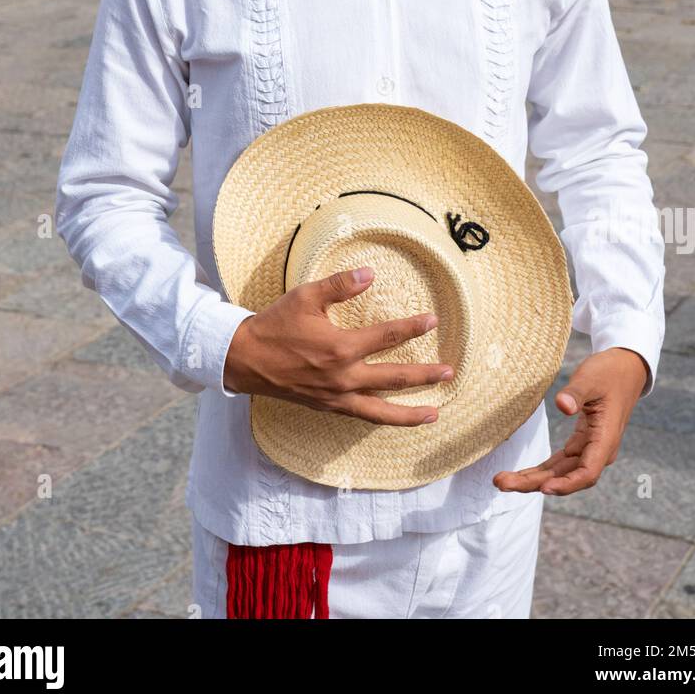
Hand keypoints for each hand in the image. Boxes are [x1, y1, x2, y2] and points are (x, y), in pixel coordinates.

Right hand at [223, 267, 452, 424]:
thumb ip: (340, 285)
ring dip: (410, 412)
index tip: (433, 321)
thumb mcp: (306, 297)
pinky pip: (362, 416)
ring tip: (435, 414)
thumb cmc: (276, 325)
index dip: (413, 327)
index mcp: (340, 347)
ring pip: (381, 411)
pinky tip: (396, 418)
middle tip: (449, 372)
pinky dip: (383, 419)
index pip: (387, 337)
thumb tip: (370, 274)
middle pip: (394, 378)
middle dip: (424, 376)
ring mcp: (336, 397)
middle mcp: (343, 377)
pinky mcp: (328, 408)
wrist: (245, 359)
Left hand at [492, 347, 648, 495]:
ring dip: (533, 479)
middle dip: (535, 483)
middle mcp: (598, 451)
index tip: (544, 488)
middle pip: (566, 477)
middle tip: (502, 483)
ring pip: (560, 473)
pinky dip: (541, 470)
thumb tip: (562, 405)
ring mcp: (589, 449)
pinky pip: (559, 463)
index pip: (587, 472)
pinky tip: (521, 474)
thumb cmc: (609, 373)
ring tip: (503, 481)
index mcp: (605, 439)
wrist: (625, 370)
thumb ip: (577, 393)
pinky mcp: (580, 443)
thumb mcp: (591, 379)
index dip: (567, 484)